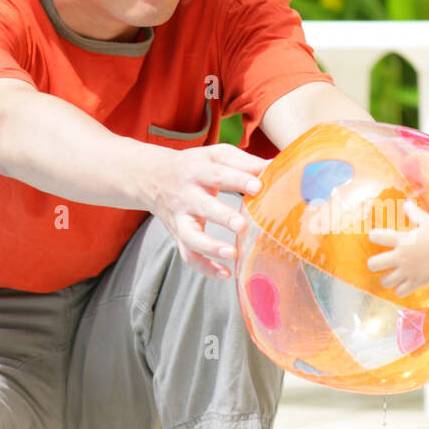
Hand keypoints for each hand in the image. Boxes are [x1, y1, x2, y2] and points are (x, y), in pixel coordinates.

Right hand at [146, 144, 266, 278]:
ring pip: (191, 236)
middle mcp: (186, 195)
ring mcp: (180, 218)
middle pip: (203, 206)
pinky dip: (205, 267)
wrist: (152, 177)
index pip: (218, 175)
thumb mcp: (215, 155)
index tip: (258, 186)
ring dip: (211, 247)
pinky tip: (225, 273)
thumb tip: (276, 166)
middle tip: (242, 225)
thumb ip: (244, 162)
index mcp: (198, 171)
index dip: (238, 180)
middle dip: (222, 216)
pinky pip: (189, 255)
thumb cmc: (195, 166)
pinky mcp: (179, 236)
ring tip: (233, 254)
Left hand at [367, 201, 428, 296]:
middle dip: (374, 264)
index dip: (374, 236)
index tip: (376, 237)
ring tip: (392, 276)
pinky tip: (404, 285)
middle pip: (374, 264)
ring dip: (387, 279)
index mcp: (402, 240)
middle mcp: (401, 257)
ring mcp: (407, 272)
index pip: (378, 237)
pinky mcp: (416, 282)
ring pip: (385, 281)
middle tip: (379, 263)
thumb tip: (406, 204)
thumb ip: (415, 213)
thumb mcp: (427, 221)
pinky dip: (400, 290)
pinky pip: (400, 292)